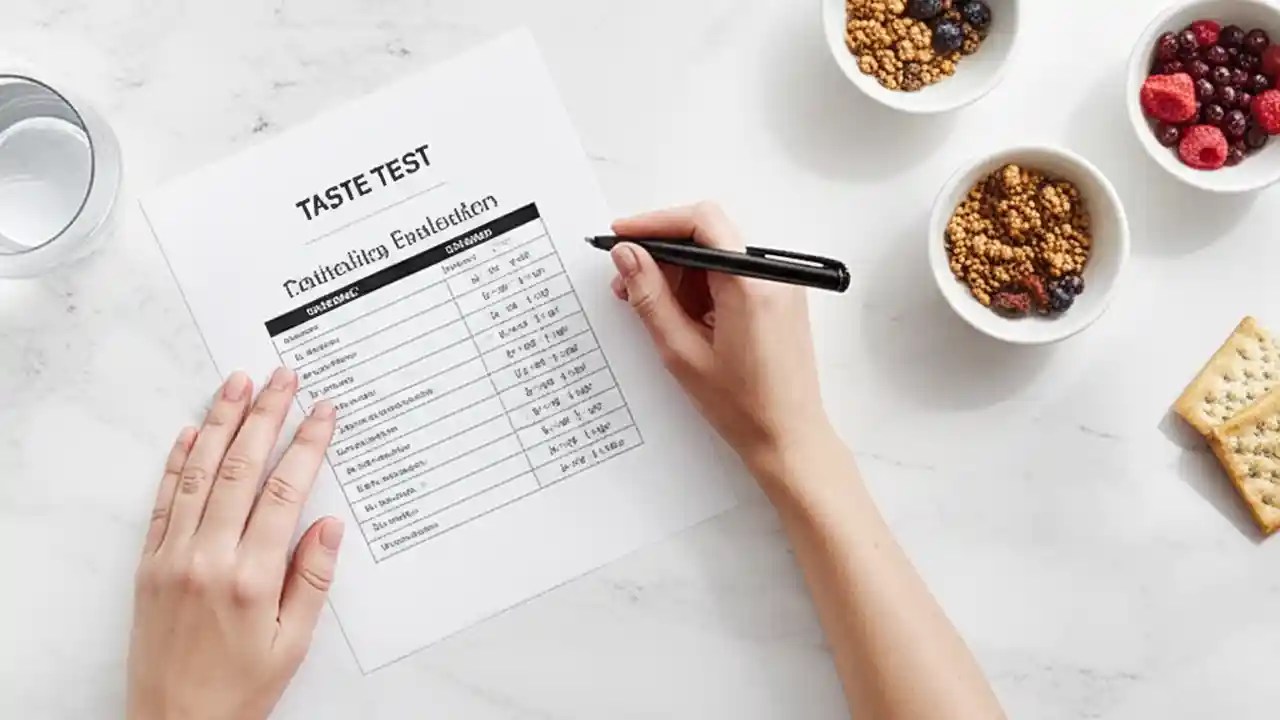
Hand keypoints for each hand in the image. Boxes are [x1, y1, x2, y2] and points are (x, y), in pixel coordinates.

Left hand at [128, 369, 342, 719]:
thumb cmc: (239, 689)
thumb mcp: (292, 642)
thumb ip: (312, 579)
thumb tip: (329, 525)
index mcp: (252, 577)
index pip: (285, 491)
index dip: (307, 444)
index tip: (323, 411)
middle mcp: (208, 558)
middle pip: (241, 468)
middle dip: (265, 415)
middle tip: (282, 377)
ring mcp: (173, 556)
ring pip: (198, 473)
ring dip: (220, 423)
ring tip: (237, 384)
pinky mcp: (149, 564)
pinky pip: (163, 500)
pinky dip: (176, 461)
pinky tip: (191, 431)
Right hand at [608, 203, 834, 483]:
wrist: (789, 438)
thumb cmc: (743, 407)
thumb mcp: (681, 351)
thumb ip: (650, 297)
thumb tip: (627, 256)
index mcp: (751, 284)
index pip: (701, 223)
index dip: (655, 223)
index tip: (623, 235)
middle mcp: (772, 276)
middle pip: (708, 235)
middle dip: (662, 252)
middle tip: (626, 280)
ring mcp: (780, 286)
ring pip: (717, 256)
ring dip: (680, 273)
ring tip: (649, 306)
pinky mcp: (779, 300)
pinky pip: (733, 276)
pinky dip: (702, 287)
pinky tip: (680, 315)